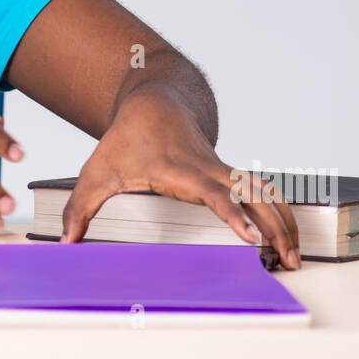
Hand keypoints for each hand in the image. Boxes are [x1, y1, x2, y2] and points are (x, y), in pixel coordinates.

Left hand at [59, 88, 300, 268]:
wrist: (155, 99)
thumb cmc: (126, 137)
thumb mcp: (97, 171)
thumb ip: (80, 208)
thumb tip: (64, 242)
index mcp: (178, 168)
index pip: (211, 192)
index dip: (231, 213)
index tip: (249, 236)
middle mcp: (207, 167)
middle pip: (251, 194)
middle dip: (273, 226)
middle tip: (287, 259)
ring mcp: (222, 167)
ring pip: (263, 191)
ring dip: (283, 220)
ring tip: (294, 255)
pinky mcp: (229, 171)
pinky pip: (261, 190)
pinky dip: (279, 210)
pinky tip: (287, 235)